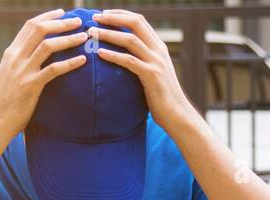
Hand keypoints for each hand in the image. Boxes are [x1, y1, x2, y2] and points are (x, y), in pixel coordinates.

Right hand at [0, 9, 87, 141]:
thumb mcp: (6, 75)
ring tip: (84, 37)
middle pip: (40, 29)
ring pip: (48, 45)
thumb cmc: (3, 102)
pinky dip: (70, 63)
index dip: (47, 16)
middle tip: (78, 21)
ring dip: (68, 39)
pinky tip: (82, 61)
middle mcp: (16, 58)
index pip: (30, 26)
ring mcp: (23, 71)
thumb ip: (17, 62)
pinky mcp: (31, 86)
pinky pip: (54, 69)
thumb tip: (30, 53)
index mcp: (11, 54)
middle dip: (61, 23)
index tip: (62, 13)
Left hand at [90, 10, 196, 130]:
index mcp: (158, 46)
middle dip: (113, 18)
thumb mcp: (153, 73)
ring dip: (109, 34)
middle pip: (135, 23)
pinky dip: (113, 55)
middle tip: (94, 18)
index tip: (103, 14)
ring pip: (130, 40)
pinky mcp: (152, 76)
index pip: (139, 21)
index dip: (120, 14)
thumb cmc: (161, 97)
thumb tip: (124, 57)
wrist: (177, 114)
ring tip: (92, 34)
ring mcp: (156, 62)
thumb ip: (142, 61)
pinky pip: (129, 61)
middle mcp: (158, 50)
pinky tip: (100, 54)